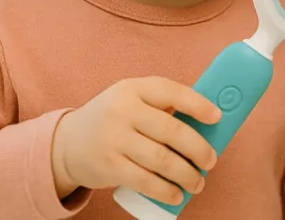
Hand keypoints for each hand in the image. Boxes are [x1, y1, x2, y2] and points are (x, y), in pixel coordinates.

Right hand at [51, 76, 220, 204]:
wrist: (67, 142)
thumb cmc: (114, 119)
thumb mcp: (131, 100)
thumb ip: (162, 106)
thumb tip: (208, 123)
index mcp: (134, 88)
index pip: (171, 91)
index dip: (197, 104)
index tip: (217, 118)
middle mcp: (123, 110)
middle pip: (172, 130)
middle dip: (198, 149)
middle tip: (211, 161)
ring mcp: (114, 138)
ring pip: (162, 160)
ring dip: (187, 175)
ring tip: (197, 182)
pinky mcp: (109, 166)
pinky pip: (144, 181)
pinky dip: (165, 190)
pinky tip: (177, 195)